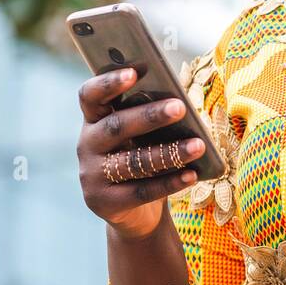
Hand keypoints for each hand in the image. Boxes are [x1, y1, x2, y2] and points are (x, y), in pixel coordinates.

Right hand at [77, 66, 207, 240]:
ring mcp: (91, 175)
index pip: (90, 95)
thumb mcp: (142, 136)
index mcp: (94, 119)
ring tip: (199, 145)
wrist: (134, 212)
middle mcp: (86, 145)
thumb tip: (181, 104)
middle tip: (180, 107)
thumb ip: (150, 118)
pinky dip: (170, 182)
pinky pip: (141, 191)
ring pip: (131, 161)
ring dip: (168, 152)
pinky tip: (192, 174)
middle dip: (149, 116)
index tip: (133, 71)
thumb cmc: (142, 157)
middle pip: (116, 127)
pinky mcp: (103, 202)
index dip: (108, 83)